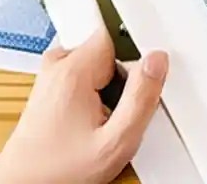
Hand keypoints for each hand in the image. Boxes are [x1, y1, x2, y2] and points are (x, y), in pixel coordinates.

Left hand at [0, 31, 168, 183]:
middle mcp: (57, 64)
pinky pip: (83, 75)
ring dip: (106, 86)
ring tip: (103, 118)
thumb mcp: (116, 141)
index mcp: (73, 69)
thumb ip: (141, 98)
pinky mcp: (50, 85)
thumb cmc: (60, 171)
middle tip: (118, 110)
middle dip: (121, 76)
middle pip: (107, 49)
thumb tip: (157, 62)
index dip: (134, 58)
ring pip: (96, 63)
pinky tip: (91, 119)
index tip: (136, 84)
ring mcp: (50, 74)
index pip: (116, 35)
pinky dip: (92, 93)